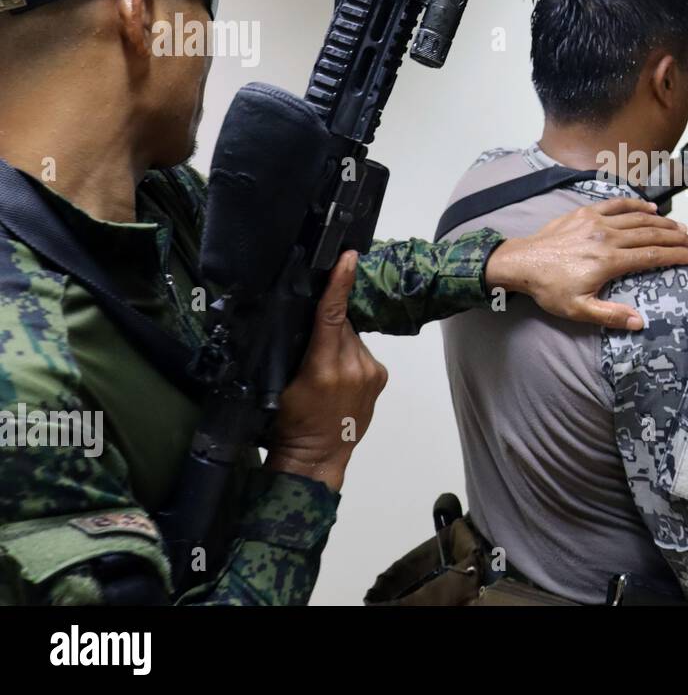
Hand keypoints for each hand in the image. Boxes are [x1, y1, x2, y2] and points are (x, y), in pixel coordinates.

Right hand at [267, 251, 388, 490]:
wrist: (317, 457)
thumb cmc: (290, 423)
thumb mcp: (280, 383)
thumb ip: (295, 350)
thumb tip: (303, 319)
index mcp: (324, 367)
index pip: (333, 315)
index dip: (339, 283)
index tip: (347, 258)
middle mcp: (353, 367)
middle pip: (342, 324)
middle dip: (328, 326)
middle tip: (310, 348)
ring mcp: (371, 373)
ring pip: (353, 338)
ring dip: (340, 343)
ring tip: (325, 370)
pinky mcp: (380, 377)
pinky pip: (363, 353)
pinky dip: (350, 356)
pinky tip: (339, 377)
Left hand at [485, 197, 687, 329]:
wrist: (522, 263)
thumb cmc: (550, 289)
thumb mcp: (579, 310)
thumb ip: (610, 315)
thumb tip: (640, 322)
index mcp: (609, 261)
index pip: (651, 256)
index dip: (675, 255)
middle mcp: (607, 237)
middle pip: (650, 234)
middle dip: (676, 238)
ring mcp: (597, 222)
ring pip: (637, 218)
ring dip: (661, 222)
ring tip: (679, 227)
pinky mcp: (585, 213)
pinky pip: (616, 204)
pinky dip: (635, 204)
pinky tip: (650, 207)